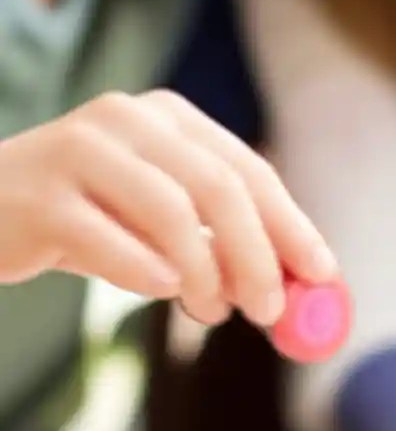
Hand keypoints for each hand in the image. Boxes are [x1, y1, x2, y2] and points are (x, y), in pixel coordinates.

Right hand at [0, 90, 336, 324]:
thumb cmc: (89, 220)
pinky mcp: (38, 195)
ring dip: (205, 273)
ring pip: (170, 212)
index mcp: (169, 118)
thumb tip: (299, 287)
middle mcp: (127, 120)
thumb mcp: (162, 225)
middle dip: (257, 256)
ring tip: (210, 312)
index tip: (322, 274)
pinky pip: (109, 240)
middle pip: (218, 187)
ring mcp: (78, 150)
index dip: (291, 225)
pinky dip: (147, 272)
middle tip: (270, 311)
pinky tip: (164, 291)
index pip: (248, 170)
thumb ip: (223, 244)